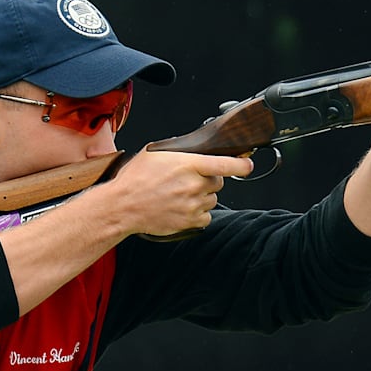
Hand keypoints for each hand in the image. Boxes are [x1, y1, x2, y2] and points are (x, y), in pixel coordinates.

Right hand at [109, 150, 253, 236]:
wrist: (122, 206)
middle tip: (188, 180)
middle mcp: (194, 185)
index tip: (248, 165)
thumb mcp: (155, 153)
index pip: (226, 164)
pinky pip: (206, 216)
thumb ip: (180, 151)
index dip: (241, 165)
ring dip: (202, 196)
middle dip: (207, 180)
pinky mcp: (189, 221)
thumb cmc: (135, 178)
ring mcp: (193, 204)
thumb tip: (195, 150)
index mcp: (188, 164)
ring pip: (212, 199)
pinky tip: (182, 207)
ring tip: (180, 194)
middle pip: (218, 182)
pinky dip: (198, 213)